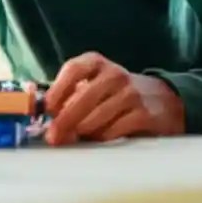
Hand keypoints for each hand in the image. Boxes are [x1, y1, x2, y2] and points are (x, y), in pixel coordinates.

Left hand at [43, 52, 184, 145]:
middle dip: (64, 121)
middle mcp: (114, 74)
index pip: (73, 70)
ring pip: (96, 119)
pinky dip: (103, 139)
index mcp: (97, 62)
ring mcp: (131, 93)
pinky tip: (101, 140)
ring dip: (83, 133)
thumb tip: (38, 110)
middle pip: (82, 99)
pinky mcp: (144, 114)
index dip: (56, 91)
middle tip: (54, 137)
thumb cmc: (115, 94)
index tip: (47, 110)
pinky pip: (114, 131)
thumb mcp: (93, 84)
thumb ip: (67, 94)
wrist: (163, 100)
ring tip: (80, 137)